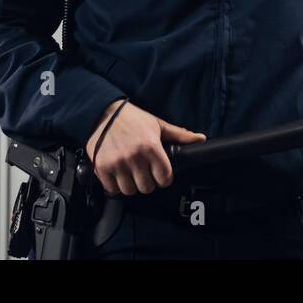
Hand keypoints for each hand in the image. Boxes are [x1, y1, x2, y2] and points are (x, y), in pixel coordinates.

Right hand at [85, 99, 206, 195]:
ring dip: (131, 185)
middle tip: (144, 172)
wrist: (104, 112)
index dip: (164, 178)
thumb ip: (180, 135)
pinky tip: (118, 174)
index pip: (165, 178)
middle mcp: (134, 156)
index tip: (160, 174)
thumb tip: (201, 138)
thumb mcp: (158, 124)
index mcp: (151, 146)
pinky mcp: (101, 167)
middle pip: (147, 187)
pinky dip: (115, 185)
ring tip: (131, 173)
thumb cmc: (133, 119)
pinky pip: (112, 188)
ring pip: (130, 190)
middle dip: (148, 182)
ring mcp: (117, 163)